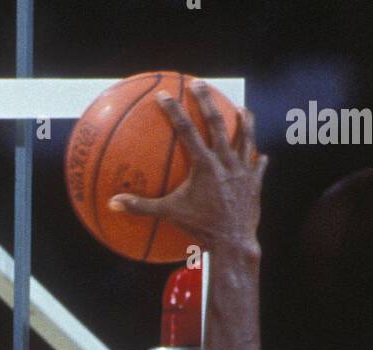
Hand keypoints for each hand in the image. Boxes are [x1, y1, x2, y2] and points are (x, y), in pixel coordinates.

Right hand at [109, 81, 266, 255]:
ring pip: (246, 137)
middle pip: (218, 122)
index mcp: (205, 165)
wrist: (233, 243)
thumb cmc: (200, 229)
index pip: (186, 130)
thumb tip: (113, 203)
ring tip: (240, 109)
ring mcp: (243, 170)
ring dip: (243, 121)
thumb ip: (142, 207)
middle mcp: (226, 161)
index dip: (174, 110)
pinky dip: (257, 159)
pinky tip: (259, 155)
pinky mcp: (255, 183)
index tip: (164, 94)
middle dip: (207, 101)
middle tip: (200, 84)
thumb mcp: (169, 215)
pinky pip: (258, 166)